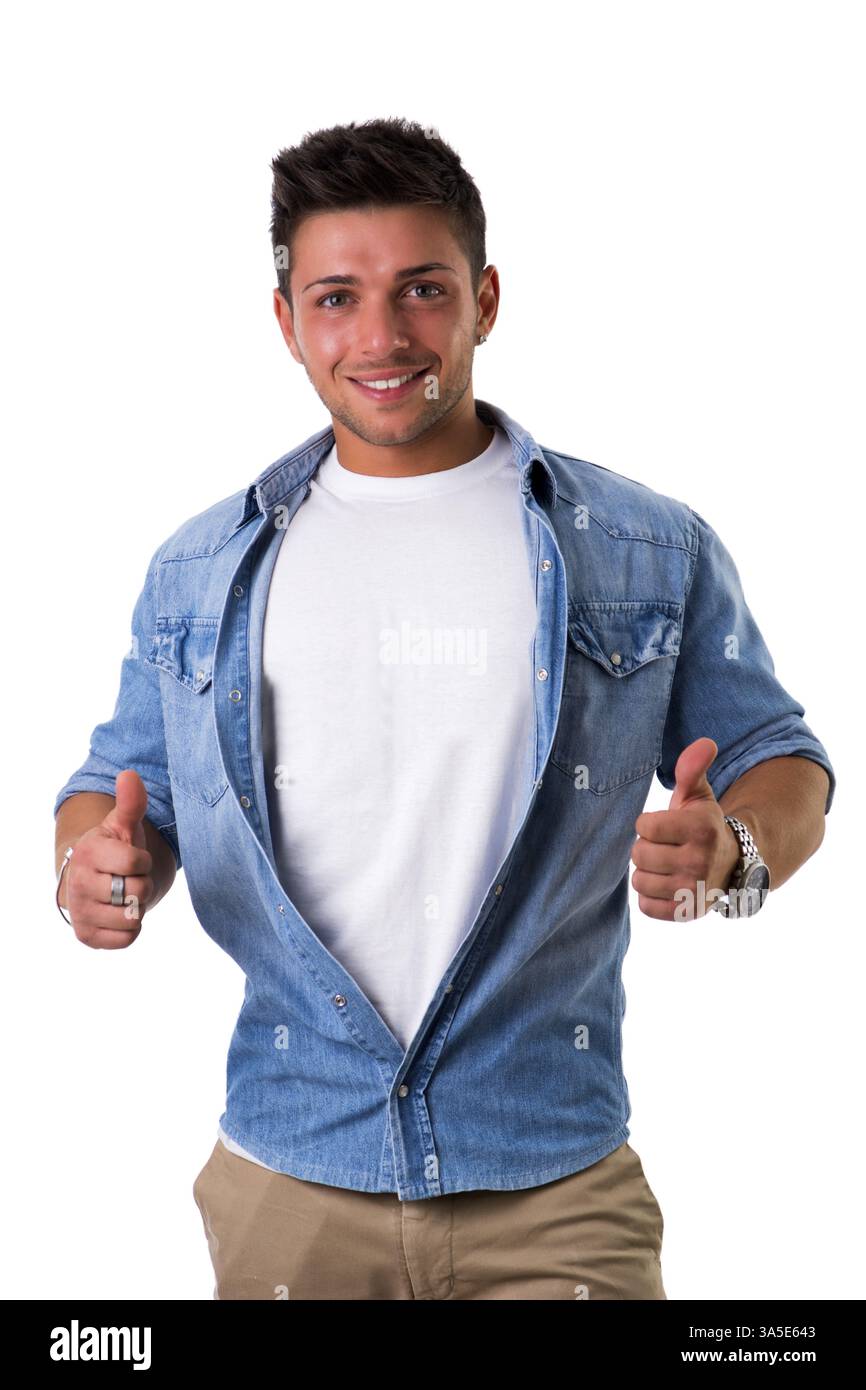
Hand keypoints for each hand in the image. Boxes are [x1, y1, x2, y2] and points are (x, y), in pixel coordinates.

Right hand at [63, 770, 154, 948]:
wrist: (94, 881)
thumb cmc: (113, 849)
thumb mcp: (123, 825)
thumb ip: (131, 802)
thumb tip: (129, 774)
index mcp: (88, 852)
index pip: (136, 862)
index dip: (143, 861)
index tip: (132, 858)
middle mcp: (77, 883)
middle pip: (137, 891)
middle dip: (141, 885)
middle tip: (127, 879)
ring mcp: (80, 912)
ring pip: (132, 918)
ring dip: (137, 908)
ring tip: (123, 896)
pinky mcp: (86, 936)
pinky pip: (127, 939)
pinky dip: (131, 929)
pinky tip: (120, 914)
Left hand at [631, 737, 740, 920]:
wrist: (732, 865)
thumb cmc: (704, 826)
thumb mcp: (700, 795)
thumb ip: (693, 769)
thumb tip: (705, 742)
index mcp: (701, 828)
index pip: (644, 826)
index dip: (649, 824)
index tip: (664, 826)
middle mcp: (700, 861)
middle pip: (639, 854)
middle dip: (647, 848)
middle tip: (666, 848)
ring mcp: (694, 891)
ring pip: (640, 881)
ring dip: (648, 873)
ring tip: (666, 866)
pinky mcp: (688, 914)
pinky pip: (646, 906)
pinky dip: (651, 897)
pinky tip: (667, 885)